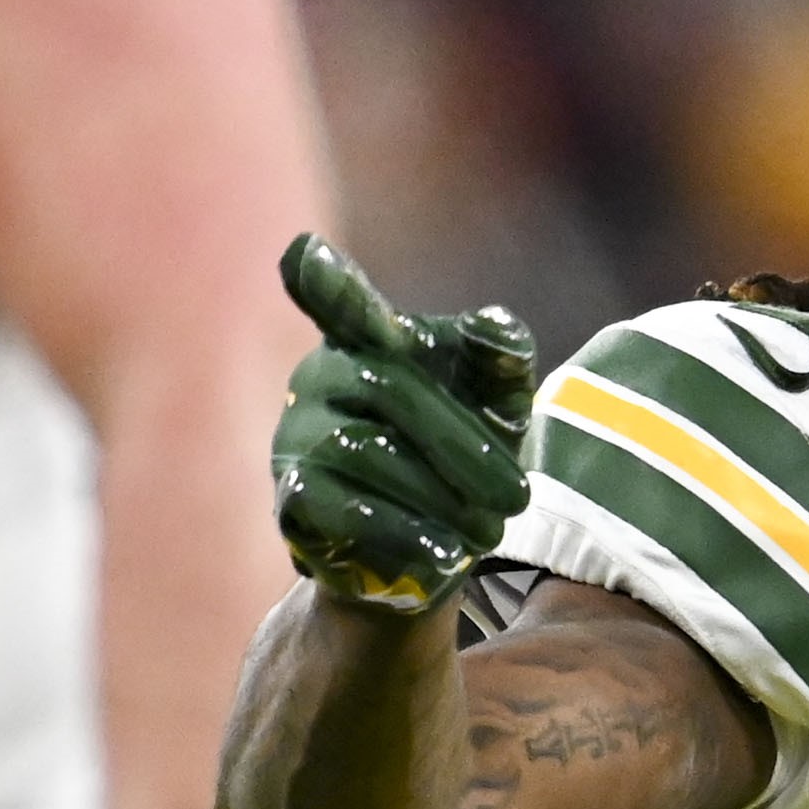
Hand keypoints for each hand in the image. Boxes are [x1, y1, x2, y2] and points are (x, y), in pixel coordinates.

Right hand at [272, 233, 536, 612]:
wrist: (432, 548)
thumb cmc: (467, 454)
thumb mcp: (498, 407)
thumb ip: (502, 362)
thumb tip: (495, 325)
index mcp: (370, 338)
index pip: (343, 301)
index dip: (325, 281)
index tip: (307, 253)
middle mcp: (321, 374)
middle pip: (391, 389)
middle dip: (462, 448)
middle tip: (518, 498)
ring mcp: (296, 434)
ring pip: (366, 452)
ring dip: (440, 496)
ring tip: (490, 531)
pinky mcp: (291, 497)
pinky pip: (340, 509)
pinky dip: (402, 533)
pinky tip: (446, 556)